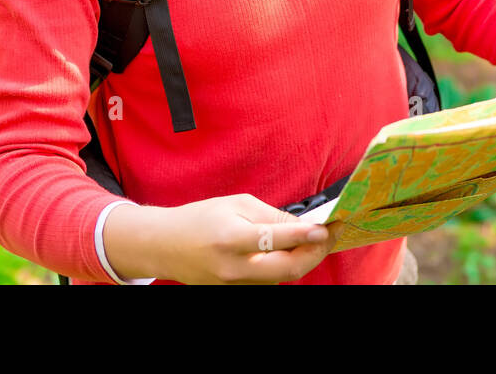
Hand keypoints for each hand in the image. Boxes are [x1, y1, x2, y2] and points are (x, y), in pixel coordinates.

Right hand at [103, 193, 341, 283]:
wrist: (164, 246)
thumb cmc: (200, 218)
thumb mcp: (235, 204)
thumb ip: (271, 216)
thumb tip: (304, 226)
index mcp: (231, 239)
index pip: (277, 240)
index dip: (307, 235)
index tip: (327, 227)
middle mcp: (233, 267)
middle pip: (287, 270)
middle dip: (316, 253)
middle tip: (331, 235)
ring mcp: (234, 284)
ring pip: (281, 278)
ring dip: (304, 260)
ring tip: (318, 239)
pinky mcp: (235, 291)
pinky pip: (269, 281)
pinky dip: (287, 266)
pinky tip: (296, 250)